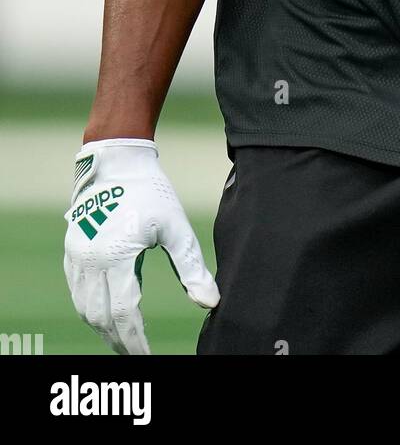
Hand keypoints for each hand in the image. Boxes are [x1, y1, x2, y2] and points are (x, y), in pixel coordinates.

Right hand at [63, 138, 218, 354]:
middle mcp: (90, 261)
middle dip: (118, 340)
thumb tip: (211, 302)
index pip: (123, 315)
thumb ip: (192, 267)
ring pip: (84, 307)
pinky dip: (90, 308)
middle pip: (100, 317)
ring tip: (123, 338)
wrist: (117, 159)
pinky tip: (105, 312)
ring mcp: (76, 256)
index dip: (136, 341)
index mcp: (115, 258)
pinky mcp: (72, 249)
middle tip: (138, 353)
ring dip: (102, 327)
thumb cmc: (150, 190)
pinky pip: (76, 290)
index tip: (148, 356)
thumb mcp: (176, 227)